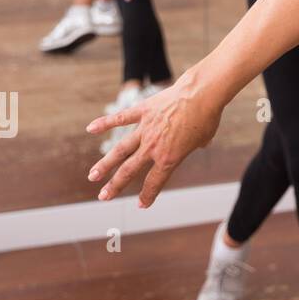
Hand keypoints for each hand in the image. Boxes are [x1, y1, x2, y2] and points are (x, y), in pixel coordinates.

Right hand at [85, 67, 221, 207]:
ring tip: (93, 175)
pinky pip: (121, 118)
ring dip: (105, 163)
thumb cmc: (207, 116)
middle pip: (129, 170)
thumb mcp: (206, 137)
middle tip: (103, 197)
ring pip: (120, 150)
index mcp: (170, 157)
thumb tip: (201, 143)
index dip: (148, 194)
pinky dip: (105, 123)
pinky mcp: (143, 112)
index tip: (141, 204)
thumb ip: (198, 145)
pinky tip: (90, 128)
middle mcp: (154, 147)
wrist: (201, 94)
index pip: (155, 181)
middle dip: (115, 185)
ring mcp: (146, 129)